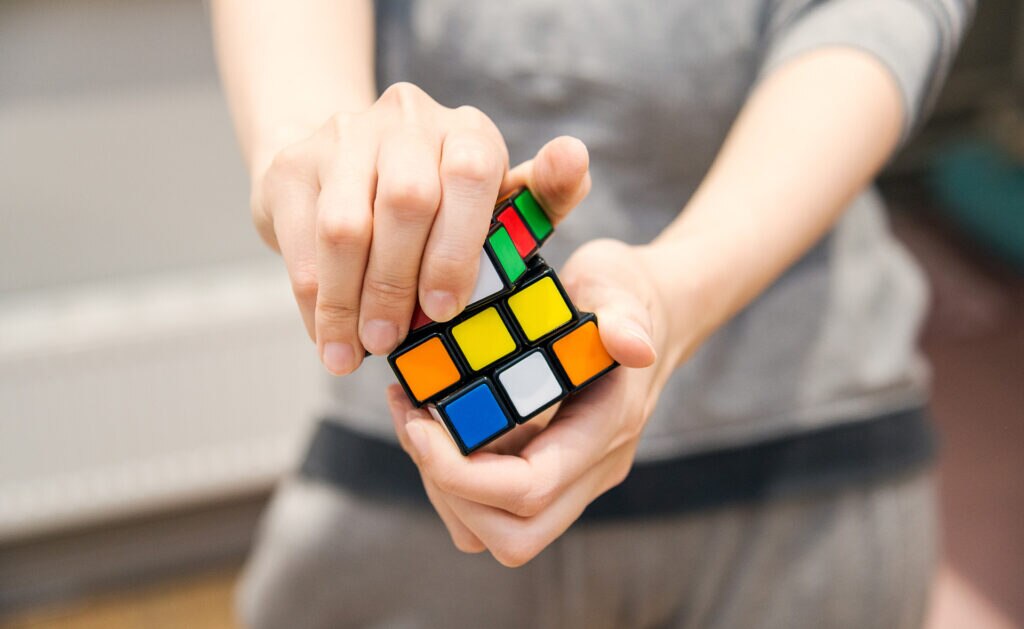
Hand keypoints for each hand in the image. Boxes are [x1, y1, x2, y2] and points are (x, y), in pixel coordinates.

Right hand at [250, 82, 590, 372]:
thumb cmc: (439, 202)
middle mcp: (408, 119)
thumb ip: (541, 196)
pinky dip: (315, 298)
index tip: (444, 311)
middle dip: (399, 284)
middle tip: (393, 342)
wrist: (346, 166)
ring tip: (352, 353)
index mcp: (467, 131)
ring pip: (345, 225)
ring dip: (349, 300)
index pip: (470, 175)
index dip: (456, 249)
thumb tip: (575, 158)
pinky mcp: (293, 163)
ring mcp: (345, 135)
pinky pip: (300, 239)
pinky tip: (327, 335)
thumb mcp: (496, 202)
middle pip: (405, 201)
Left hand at [387, 240, 685, 565]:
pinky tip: (431, 417)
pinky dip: (450, 476)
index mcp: (606, 429)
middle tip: (415, 424)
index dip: (462, 473)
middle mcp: (590, 469)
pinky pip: (489, 506)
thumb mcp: (622, 288)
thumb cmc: (628, 293)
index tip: (419, 422)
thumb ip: (626, 318)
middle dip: (448, 491)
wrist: (652, 313)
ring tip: (416, 417)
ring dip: (443, 488)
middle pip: (514, 537)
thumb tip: (635, 348)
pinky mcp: (545, 468)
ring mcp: (570, 477)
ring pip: (496, 533)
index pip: (530, 489)